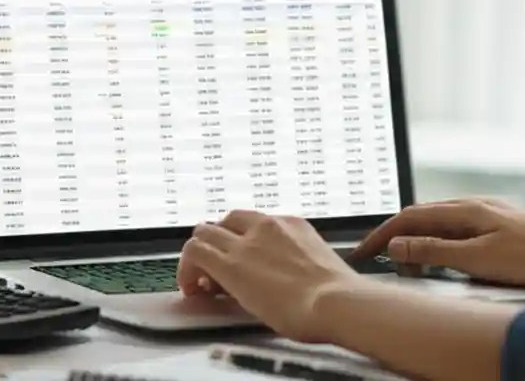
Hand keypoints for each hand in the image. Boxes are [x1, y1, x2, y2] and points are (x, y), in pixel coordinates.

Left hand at [177, 210, 366, 341]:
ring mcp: (247, 243)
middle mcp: (267, 226)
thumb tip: (292, 283)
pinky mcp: (230, 265)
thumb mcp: (319, 268)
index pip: (254, 223)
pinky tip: (191, 288)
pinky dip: (186, 268)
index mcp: (292, 225)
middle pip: (225, 221)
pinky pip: (194, 252)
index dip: (240, 242)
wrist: (336, 302)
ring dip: (198, 255)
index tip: (240, 263)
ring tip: (199, 282)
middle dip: (217, 244)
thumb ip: (299, 266)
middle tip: (216, 274)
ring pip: (204, 232)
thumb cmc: (338, 297)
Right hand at [351, 198, 524, 286]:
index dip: (381, 235)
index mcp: (464, 210)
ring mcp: (487, 214)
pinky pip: (456, 230)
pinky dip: (438, 243)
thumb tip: (397, 244)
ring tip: (407, 266)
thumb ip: (434, 251)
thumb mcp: (477, 258)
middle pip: (421, 217)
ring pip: (438, 223)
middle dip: (395, 237)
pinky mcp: (499, 225)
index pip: (408, 218)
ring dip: (416, 241)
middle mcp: (473, 205)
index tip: (362, 252)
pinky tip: (443, 259)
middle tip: (378, 261)